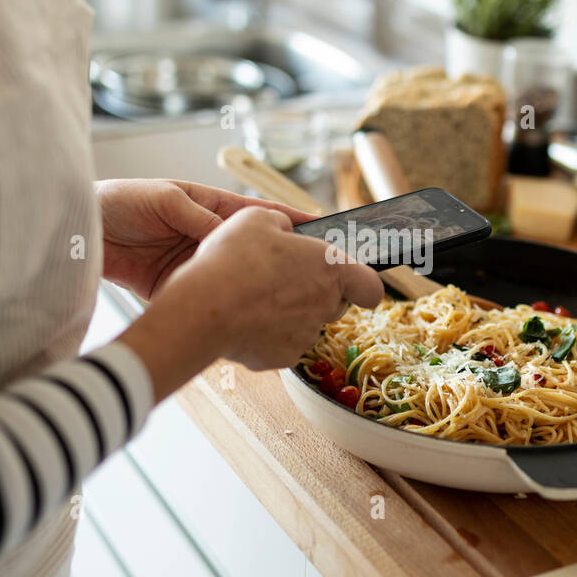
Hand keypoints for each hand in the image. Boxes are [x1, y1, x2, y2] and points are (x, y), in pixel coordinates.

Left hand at [96, 179, 315, 299]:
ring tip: (283, 295)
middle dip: (279, 259)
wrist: (80, 232)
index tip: (318, 227)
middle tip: (310, 271)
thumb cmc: (120, 201)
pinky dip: (222, 305)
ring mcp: (194, 263)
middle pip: (252, 249)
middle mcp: (207, 235)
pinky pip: (205, 296)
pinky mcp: (176, 287)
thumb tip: (230, 235)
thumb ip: (200, 216)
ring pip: (233, 276)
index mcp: (210, 206)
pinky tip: (242, 312)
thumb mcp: (165, 198)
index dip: (288, 219)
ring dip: (253, 286)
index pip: (258, 212)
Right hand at [160, 206, 383, 371]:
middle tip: (284, 279)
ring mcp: (305, 336)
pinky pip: (281, 344)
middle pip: (335, 303)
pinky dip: (267, 334)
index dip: (362, 283)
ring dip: (289, 313)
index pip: (371, 287)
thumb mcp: (257, 218)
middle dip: (316, 293)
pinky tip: (243, 319)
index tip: (349, 280)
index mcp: (331, 268)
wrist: (205, 309)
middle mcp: (326, 305)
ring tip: (254, 297)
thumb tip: (286, 230)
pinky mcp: (281, 359)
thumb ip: (283, 223)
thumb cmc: (235, 258)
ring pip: (306, 324)